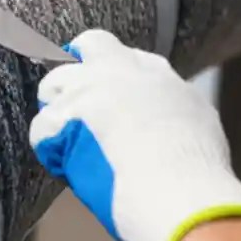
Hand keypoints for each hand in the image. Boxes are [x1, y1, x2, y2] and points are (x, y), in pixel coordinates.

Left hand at [30, 30, 240, 240]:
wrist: (181, 195)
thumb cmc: (197, 175)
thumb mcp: (199, 125)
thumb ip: (174, 111)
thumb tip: (164, 122)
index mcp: (158, 75)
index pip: (128, 55)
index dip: (113, 72)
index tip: (109, 91)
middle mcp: (121, 72)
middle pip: (89, 45)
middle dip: (77, 67)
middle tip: (74, 99)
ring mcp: (89, 91)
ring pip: (52, 83)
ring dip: (56, 110)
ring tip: (70, 143)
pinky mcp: (63, 118)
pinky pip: (40, 129)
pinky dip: (50, 151)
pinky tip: (69, 169)